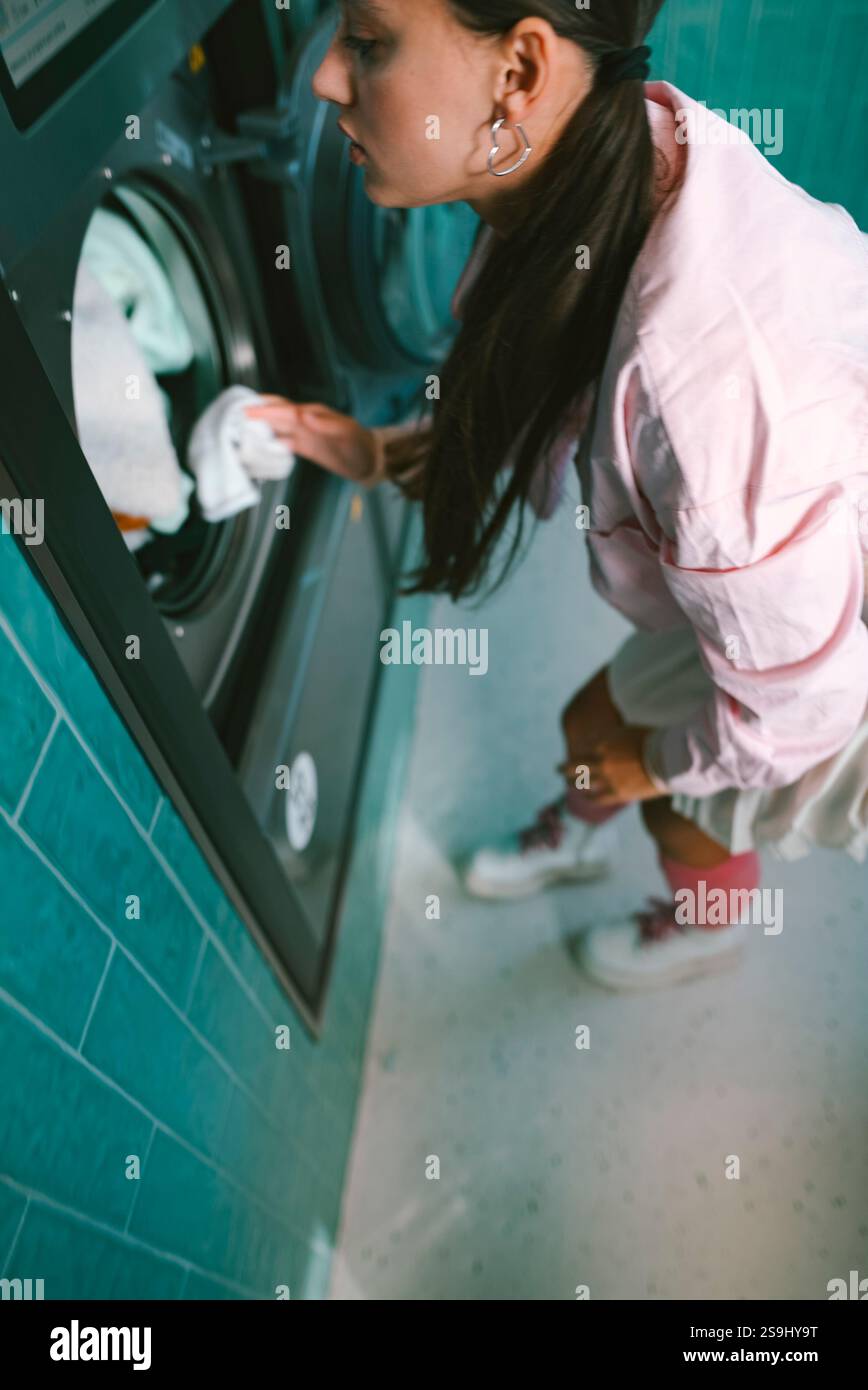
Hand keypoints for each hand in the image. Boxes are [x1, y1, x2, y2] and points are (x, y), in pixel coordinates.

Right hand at [243, 396, 378, 485]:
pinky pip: (282, 442)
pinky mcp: (304, 447)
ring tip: (238, 428)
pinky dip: (269, 443)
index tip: (245, 410)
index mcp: (312, 414)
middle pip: (275, 413)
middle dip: (256, 412)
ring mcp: (303, 434)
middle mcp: (305, 421)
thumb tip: (304, 414)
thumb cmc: (360, 444)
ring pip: (276, 427)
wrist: (369, 461)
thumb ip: (326, 423)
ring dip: (259, 426)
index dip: (265, 410)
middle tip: (232, 413)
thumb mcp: (346, 433)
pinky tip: (257, 446)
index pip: (284, 410)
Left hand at [556, 725, 662, 804]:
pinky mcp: (618, 793)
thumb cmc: (656, 741)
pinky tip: (585, 797)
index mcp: (604, 743)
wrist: (669, 759)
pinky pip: (598, 798)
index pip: (585, 747)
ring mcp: (608, 779)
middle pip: (575, 765)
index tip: (577, 753)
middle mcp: (602, 761)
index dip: (580, 750)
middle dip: (564, 768)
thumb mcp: (632, 731)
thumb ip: (617, 736)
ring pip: (583, 783)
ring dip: (573, 784)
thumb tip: (612, 739)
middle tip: (557, 769)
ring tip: (568, 784)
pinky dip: (590, 797)